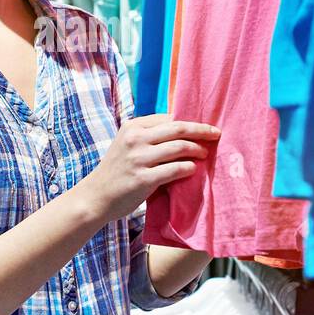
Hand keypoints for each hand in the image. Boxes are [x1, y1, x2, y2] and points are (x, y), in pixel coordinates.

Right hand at [78, 113, 220, 222]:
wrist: (96, 196)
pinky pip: (174, 169)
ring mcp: (139, 158)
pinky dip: (187, 168)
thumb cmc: (117, 170)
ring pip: (179, 147)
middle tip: (216, 134)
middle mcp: (135, 139)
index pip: (169, 118)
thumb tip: (183, 130)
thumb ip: (150, 136)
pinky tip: (193, 169)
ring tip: (205, 154)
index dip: (190, 122)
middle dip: (201, 130)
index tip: (205, 127)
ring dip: (197, 150)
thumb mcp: (128, 144)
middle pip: (178, 128)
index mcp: (133, 126)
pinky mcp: (143, 179)